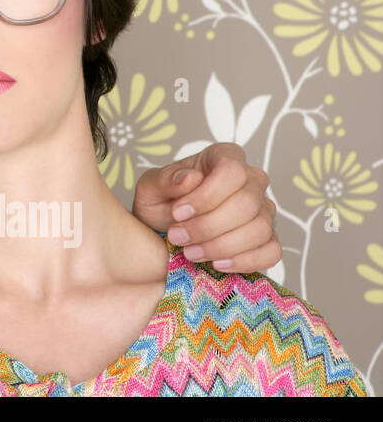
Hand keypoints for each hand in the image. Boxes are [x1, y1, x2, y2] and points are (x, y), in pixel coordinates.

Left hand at [132, 142, 279, 272]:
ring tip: (190, 252)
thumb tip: (190, 178)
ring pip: (259, 229)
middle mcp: (252, 180)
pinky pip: (271, 252)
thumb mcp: (150, 187)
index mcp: (225, 157)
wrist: (165, 230)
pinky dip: (245, 261)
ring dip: (221, 246)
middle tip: (177, 237)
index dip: (206, 196)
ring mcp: (264, 210)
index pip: (231, 171)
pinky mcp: (268, 238)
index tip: (178, 213)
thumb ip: (166, 180)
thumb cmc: (161, 202)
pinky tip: (217, 264)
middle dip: (208, 226)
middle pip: (246, 204)